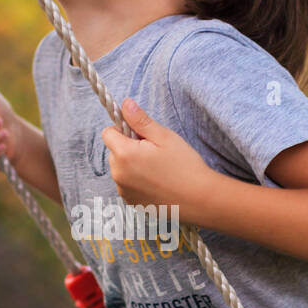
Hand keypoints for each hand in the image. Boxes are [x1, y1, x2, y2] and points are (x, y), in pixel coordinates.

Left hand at [101, 98, 218, 224]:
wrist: (200, 200)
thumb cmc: (185, 166)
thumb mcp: (164, 137)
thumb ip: (140, 120)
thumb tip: (125, 104)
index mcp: (124, 155)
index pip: (108, 133)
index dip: (123, 130)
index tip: (141, 135)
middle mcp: (118, 175)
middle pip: (113, 152)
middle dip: (128, 148)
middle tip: (154, 153)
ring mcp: (124, 191)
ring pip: (120, 169)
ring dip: (132, 166)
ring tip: (158, 169)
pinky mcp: (131, 203)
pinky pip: (127, 185)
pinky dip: (137, 182)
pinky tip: (157, 183)